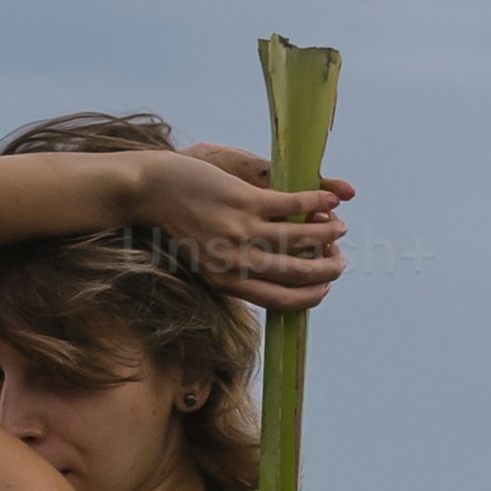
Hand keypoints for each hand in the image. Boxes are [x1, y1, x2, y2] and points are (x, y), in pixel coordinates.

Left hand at [137, 144, 352, 308]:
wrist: (149, 191)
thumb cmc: (175, 224)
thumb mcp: (201, 259)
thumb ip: (232, 272)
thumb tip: (266, 283)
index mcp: (226, 282)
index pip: (279, 299)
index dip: (309, 297)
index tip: (325, 289)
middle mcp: (235, 262)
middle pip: (296, 273)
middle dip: (326, 270)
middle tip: (341, 262)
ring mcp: (240, 231)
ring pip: (300, 238)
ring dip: (327, 233)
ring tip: (340, 228)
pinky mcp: (243, 201)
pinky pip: (292, 205)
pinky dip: (317, 202)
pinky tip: (331, 201)